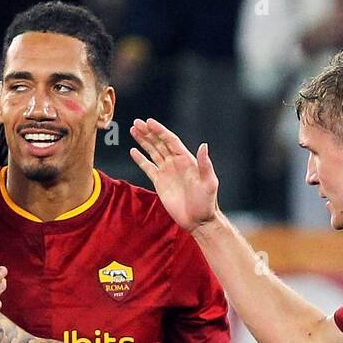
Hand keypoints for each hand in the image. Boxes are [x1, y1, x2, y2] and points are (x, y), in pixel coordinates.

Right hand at [129, 117, 219, 233]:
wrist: (198, 220)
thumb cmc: (206, 202)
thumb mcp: (209, 182)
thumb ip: (205, 164)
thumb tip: (204, 145)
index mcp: (186, 159)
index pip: (170, 140)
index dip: (159, 131)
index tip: (149, 122)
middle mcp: (175, 163)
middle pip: (159, 143)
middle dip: (148, 132)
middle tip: (137, 122)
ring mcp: (167, 172)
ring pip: (152, 152)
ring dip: (143, 141)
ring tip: (133, 129)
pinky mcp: (160, 182)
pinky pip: (148, 168)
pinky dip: (140, 159)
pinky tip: (133, 151)